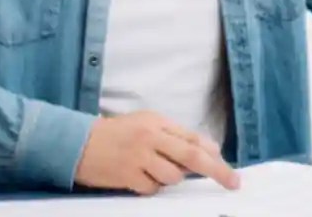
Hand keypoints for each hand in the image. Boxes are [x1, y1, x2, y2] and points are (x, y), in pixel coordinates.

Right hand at [74, 111, 238, 195]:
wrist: (78, 143)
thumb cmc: (117, 134)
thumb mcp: (146, 125)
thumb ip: (175, 136)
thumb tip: (208, 150)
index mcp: (158, 122)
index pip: (194, 139)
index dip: (214, 155)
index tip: (229, 168)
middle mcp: (151, 137)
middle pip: (192, 157)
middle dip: (217, 170)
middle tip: (233, 182)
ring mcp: (139, 157)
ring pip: (173, 176)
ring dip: (171, 178)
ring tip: (153, 169)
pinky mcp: (127, 176)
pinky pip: (152, 189)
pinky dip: (151, 187)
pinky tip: (138, 177)